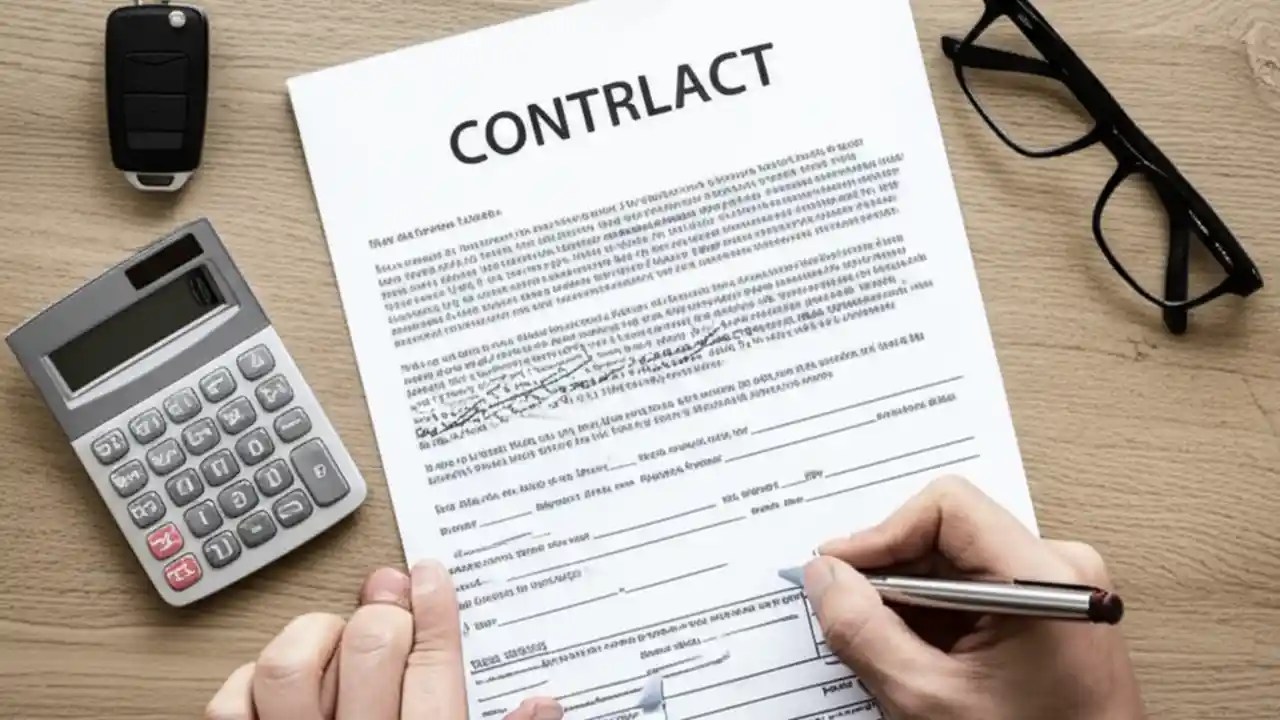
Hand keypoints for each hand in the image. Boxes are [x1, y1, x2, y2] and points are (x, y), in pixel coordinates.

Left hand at [205, 560, 562, 719]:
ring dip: (314, 634)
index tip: (431, 579)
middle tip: (390, 600)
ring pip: (291, 666)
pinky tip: (277, 681)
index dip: (434, 609)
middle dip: (385, 612)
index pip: (435, 665)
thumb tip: (543, 705)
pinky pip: (229, 705)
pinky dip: (248, 680)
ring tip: (333, 633)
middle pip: (372, 650)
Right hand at [804, 476, 1145, 719]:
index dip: (882, 533)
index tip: (839, 570)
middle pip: (946, 533)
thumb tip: (824, 577)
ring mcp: (1056, 590)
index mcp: (1043, 576)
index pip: (946, 508)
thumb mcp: (929, 698)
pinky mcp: (1047, 612)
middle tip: (849, 614)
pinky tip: (919, 658)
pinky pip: (973, 590)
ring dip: (909, 601)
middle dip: (890, 574)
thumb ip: (865, 632)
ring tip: (887, 649)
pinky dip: (934, 618)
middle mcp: (1057, 569)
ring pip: (954, 564)